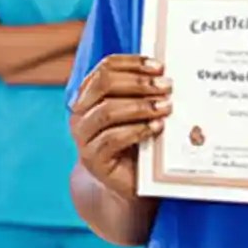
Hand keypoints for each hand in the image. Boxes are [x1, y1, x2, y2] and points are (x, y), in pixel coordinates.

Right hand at [69, 55, 172, 199]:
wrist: (128, 184)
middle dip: (138, 83)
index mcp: (89, 95)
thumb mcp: (138, 113)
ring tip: (165, 107)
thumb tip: (165, 73)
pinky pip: (112, 139)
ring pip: (107, 111)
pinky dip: (137, 130)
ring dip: (140, 106)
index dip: (132, 63)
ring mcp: (83, 137)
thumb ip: (143, 93)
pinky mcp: (92, 159)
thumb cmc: (137, 143)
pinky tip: (156, 128)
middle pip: (104, 85)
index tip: (159, 66)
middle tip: (166, 86)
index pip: (105, 68)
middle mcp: (80, 113)